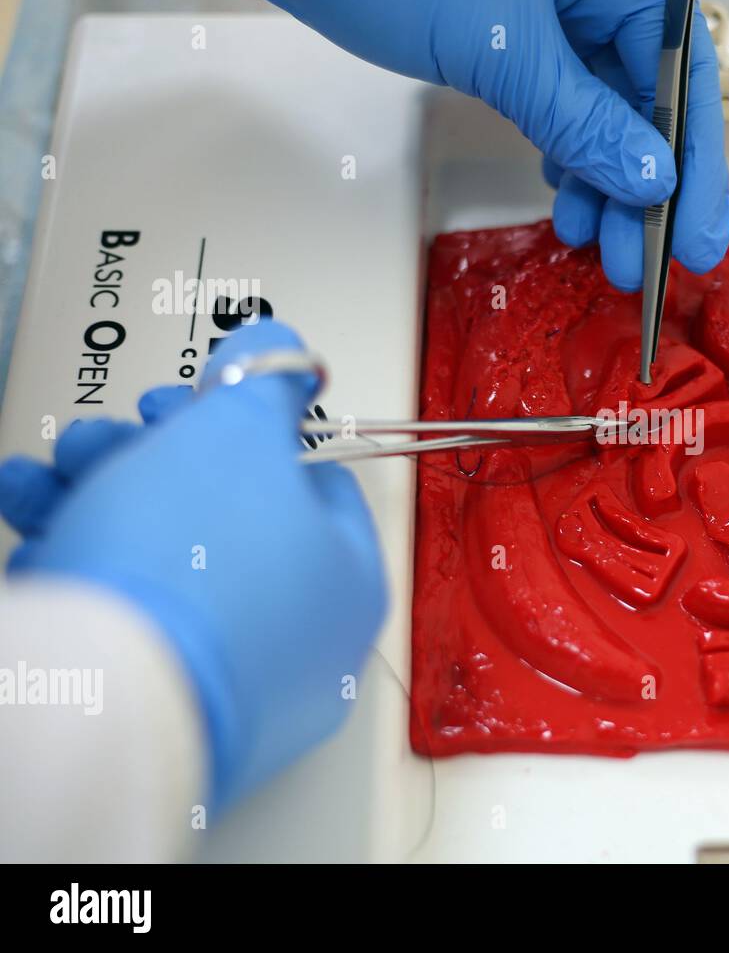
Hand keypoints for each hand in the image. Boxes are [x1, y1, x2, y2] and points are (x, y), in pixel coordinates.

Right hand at [0, 322, 386, 813]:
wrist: (100, 697)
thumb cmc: (187, 561)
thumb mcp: (237, 431)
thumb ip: (266, 382)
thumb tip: (281, 351)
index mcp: (350, 577)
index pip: (313, 479)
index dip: (242, 426)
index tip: (184, 407)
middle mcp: (308, 642)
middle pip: (232, 520)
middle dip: (152, 459)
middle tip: (105, 439)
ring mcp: (239, 688)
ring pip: (173, 567)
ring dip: (102, 500)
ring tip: (48, 477)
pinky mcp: (169, 715)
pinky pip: (138, 625)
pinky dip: (90, 569)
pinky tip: (39, 534)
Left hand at [268, 0, 728, 290]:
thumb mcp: (501, 51)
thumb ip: (583, 117)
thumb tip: (649, 178)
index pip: (685, 72)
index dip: (697, 161)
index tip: (696, 232)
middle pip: (649, 95)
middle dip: (645, 184)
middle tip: (641, 255)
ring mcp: (554, 6)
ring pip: (604, 104)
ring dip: (602, 178)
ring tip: (591, 238)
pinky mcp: (513, 30)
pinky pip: (561, 97)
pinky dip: (565, 149)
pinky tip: (564, 191)